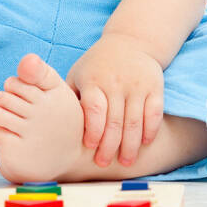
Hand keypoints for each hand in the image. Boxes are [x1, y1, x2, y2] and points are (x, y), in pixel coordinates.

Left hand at [65, 34, 164, 168]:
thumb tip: (52, 126)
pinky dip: (150, 130)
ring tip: (126, 162)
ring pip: (135, 121)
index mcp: (94, 80)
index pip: (94, 109)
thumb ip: (68, 98)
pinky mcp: (154, 86)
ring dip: (131, 145)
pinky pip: (154, 113)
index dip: (94, 131)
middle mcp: (116, 82)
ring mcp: (137, 85)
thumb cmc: (97, 65)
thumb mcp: (78, 74)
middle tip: (104, 164)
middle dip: (110, 146)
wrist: (130, 41)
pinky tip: (144, 144)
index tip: (91, 148)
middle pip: (115, 120)